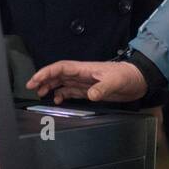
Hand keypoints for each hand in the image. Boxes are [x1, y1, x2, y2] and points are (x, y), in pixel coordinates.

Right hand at [26, 60, 146, 105]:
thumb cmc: (127, 76)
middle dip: (43, 80)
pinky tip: (57, 100)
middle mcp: (82, 74)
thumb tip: (90, 95)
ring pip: (62, 82)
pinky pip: (71, 91)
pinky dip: (62, 94)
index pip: (61, 68)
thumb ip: (102, 88)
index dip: (46, 73)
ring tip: (39, 95)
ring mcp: (85, 82)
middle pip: (58, 75)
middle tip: (30, 88)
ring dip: (50, 87)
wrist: (138, 80)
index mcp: (84, 69)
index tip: (34, 80)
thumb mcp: (115, 81)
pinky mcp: (90, 90)